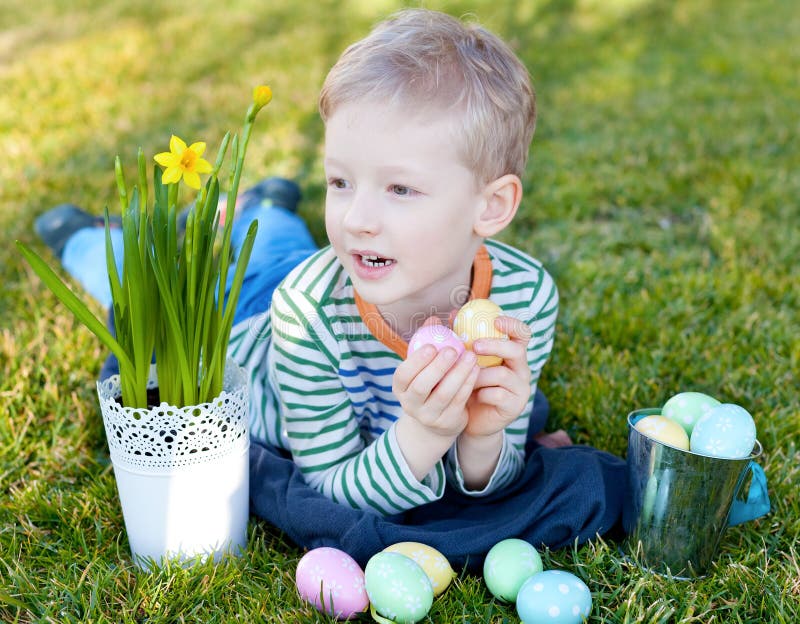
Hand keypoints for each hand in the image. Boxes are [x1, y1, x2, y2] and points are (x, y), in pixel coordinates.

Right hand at [393, 318, 479, 439]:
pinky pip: (459, 401)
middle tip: (453, 349)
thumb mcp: (424, 366)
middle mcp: (410, 404)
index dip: (416, 361)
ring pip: (444, 394)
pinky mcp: (448, 422)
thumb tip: (434, 318)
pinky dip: (468, 384)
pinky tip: (476, 369)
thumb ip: (428, 342)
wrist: (436, 421)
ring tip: (471, 356)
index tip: (431, 346)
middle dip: (438, 367)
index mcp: (400, 387)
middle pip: (421, 386)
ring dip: (458, 373)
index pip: (403, 375)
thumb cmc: (430, 382)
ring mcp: (429, 416)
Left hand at [464, 315, 531, 436]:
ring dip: (480, 375)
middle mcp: (521, 369)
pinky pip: (498, 395)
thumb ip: (462, 338)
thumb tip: (452, 313)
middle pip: (517, 350)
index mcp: (512, 354)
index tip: (495, 321)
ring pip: (503, 374)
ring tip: (466, 379)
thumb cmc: (468, 384)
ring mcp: (521, 388)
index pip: (522, 334)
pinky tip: (473, 397)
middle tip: (474, 346)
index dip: (513, 325)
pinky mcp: (515, 407)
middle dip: (495, 346)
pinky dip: (482, 394)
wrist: (471, 420)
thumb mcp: (466, 361)